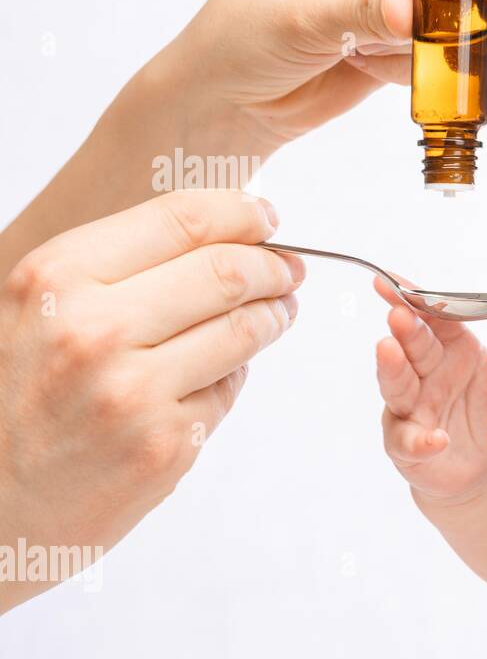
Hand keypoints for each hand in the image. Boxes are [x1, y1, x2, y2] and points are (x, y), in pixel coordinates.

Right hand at [0, 190, 303, 612]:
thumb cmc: (19, 397)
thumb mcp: (39, 309)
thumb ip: (116, 269)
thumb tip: (224, 233)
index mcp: (58, 279)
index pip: (181, 219)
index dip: (240, 214)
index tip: (265, 217)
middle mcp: (95, 331)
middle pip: (227, 272)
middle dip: (272, 266)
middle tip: (287, 270)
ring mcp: (134, 393)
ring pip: (244, 331)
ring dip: (273, 316)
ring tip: (277, 312)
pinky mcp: (167, 445)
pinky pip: (228, 389)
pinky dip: (233, 375)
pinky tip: (216, 374)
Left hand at [168, 0, 486, 149]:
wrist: (236, 95)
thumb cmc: (248, 32)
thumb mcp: (304, 15)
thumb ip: (366, 9)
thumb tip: (416, 11)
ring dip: (455, 28)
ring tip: (422, 55)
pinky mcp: (415, 32)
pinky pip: (448, 43)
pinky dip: (427, 63)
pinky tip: (374, 69)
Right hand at [373, 277, 486, 507]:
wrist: (486, 467)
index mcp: (451, 348)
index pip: (432, 317)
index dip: (414, 299)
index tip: (393, 281)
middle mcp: (424, 374)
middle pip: (413, 347)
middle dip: (404, 330)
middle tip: (398, 313)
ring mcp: (411, 408)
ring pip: (398, 387)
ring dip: (392, 370)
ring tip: (388, 350)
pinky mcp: (408, 446)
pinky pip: (411, 442)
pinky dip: (422, 441)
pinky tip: (437, 439)